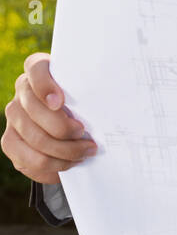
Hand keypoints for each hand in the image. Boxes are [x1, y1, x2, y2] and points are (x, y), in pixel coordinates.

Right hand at [1, 52, 97, 184]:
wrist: (69, 121)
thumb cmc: (83, 99)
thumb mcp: (87, 88)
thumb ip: (89, 87)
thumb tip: (110, 96)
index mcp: (38, 68)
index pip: (36, 69)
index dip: (45, 86)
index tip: (60, 102)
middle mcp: (22, 89)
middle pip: (35, 111)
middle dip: (64, 129)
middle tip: (86, 135)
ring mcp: (13, 116)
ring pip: (35, 139)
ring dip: (64, 151)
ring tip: (84, 152)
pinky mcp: (9, 141)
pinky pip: (28, 160)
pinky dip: (53, 166)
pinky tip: (70, 163)